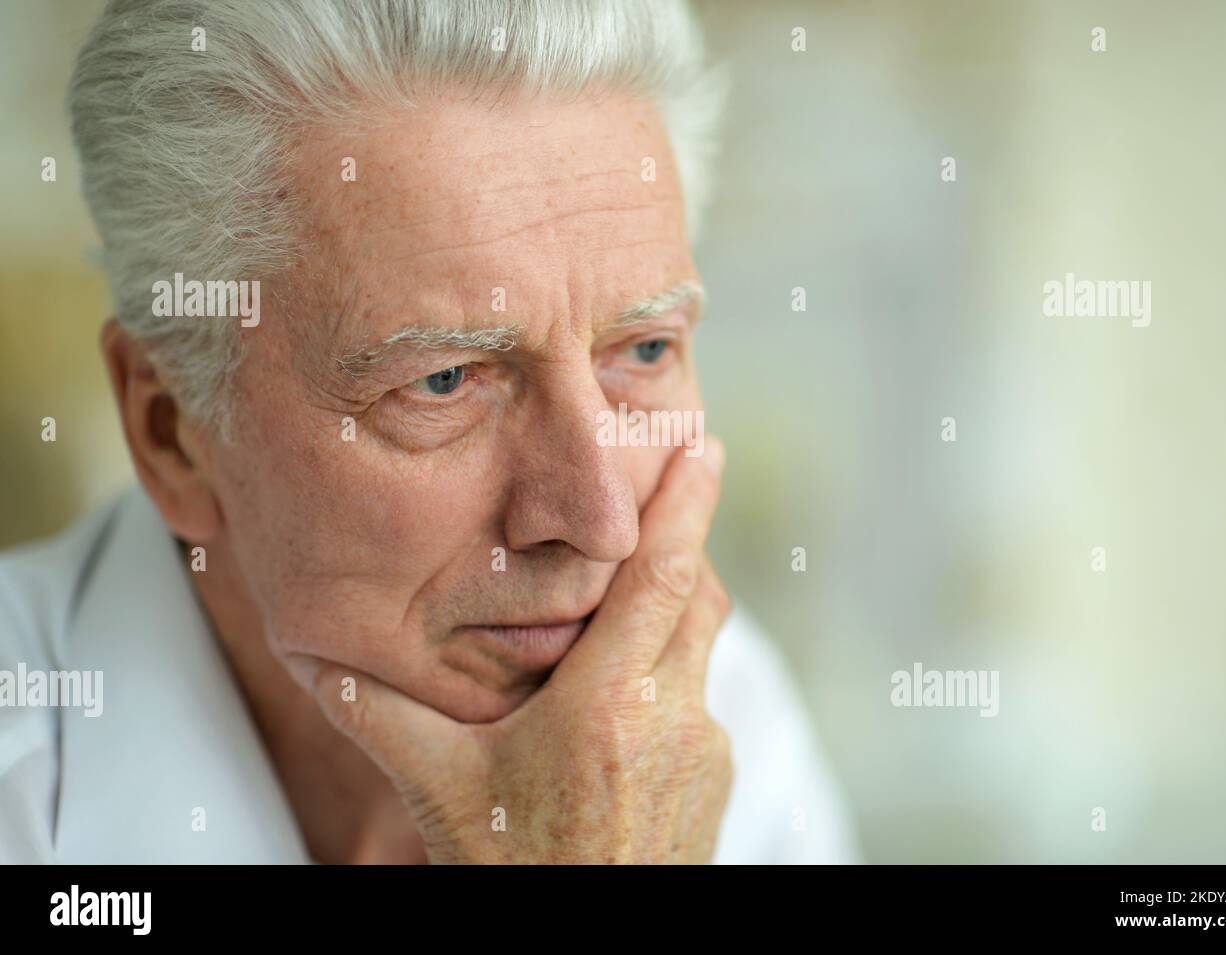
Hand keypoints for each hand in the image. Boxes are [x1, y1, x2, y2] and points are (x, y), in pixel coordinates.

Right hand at [285, 435, 732, 862]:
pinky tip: (622, 692)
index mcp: (605, 705)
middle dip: (684, 540)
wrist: (587, 950)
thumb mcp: (440, 791)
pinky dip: (670, 672)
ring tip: (630, 592)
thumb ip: (380, 717)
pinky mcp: (714, 780)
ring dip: (673, 609)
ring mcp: (702, 750)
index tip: (703, 447)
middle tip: (671, 493)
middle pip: (697, 595)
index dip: (685, 504)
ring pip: (700, 646)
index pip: (659, 577)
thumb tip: (318, 661)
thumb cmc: (517, 871)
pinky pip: (698, 698)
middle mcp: (669, 718)